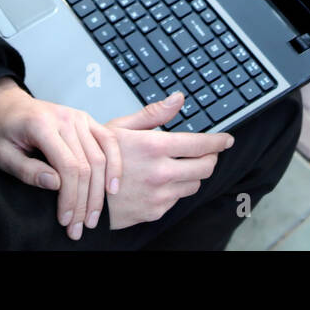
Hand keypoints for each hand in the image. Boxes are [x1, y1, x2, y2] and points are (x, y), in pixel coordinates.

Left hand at [0, 80, 122, 239]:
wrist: (10, 107)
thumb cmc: (4, 132)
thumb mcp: (3, 154)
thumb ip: (27, 170)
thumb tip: (55, 184)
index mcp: (42, 125)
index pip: (67, 166)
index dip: (70, 197)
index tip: (65, 220)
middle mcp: (65, 118)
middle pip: (87, 165)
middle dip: (84, 201)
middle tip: (79, 227)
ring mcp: (79, 117)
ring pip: (100, 157)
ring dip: (99, 192)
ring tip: (94, 216)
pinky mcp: (87, 120)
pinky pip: (109, 141)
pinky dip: (115, 165)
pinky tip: (113, 188)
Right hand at [102, 92, 234, 230]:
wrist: (82, 195)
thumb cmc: (100, 159)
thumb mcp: (121, 128)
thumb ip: (154, 113)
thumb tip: (178, 98)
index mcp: (153, 146)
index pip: (201, 145)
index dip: (219, 142)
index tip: (227, 140)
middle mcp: (160, 172)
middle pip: (206, 166)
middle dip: (210, 158)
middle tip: (206, 153)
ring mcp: (159, 194)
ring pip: (195, 184)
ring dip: (192, 175)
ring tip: (177, 167)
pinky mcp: (156, 211)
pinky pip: (178, 199)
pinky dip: (175, 190)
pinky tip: (159, 183)